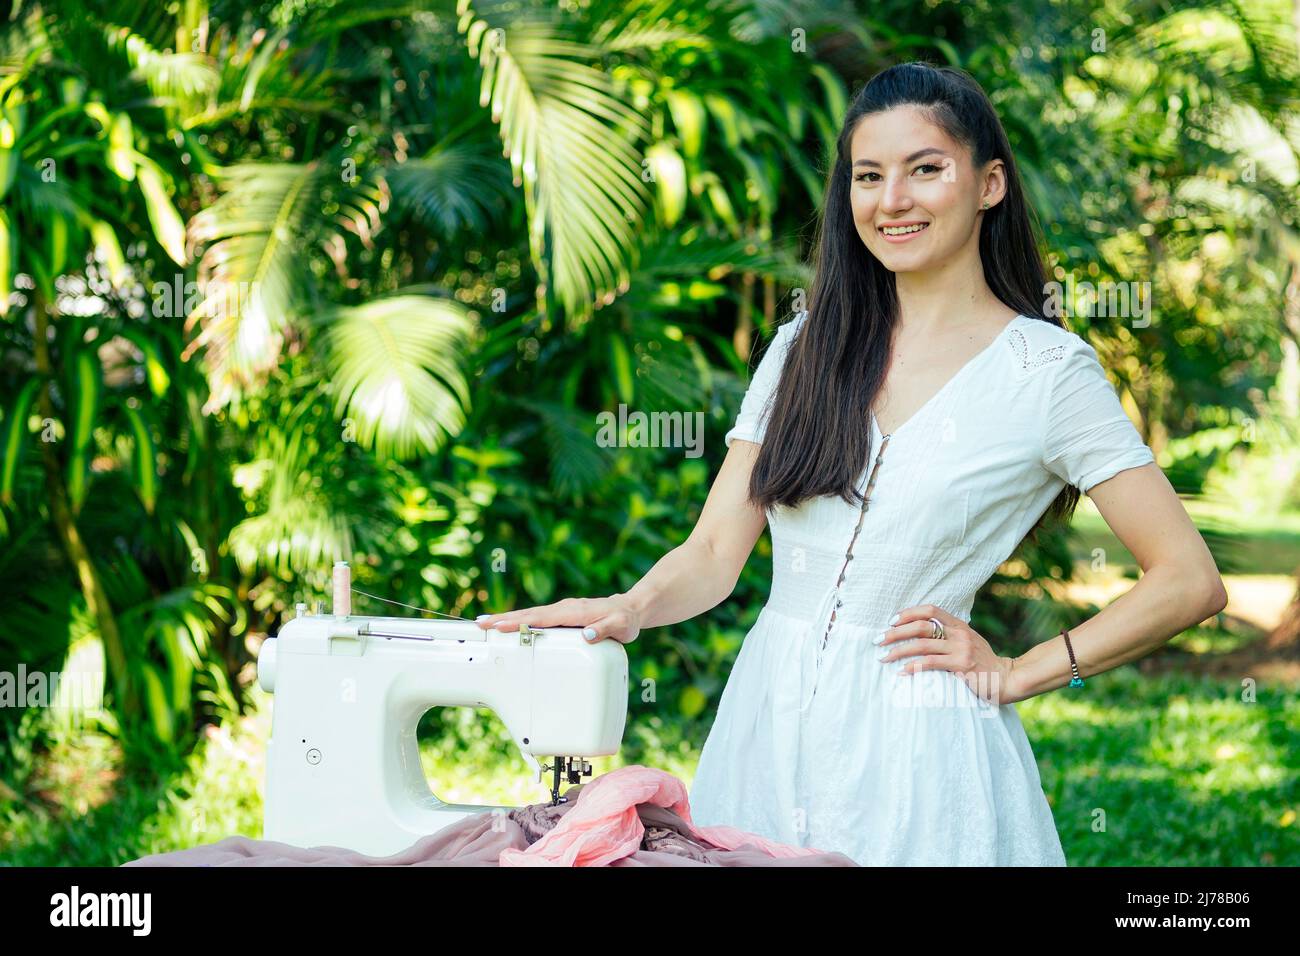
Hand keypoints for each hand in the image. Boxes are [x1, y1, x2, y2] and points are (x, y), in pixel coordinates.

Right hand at [474, 594, 641, 644]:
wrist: (630, 610)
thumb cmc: (625, 620)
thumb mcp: (621, 627)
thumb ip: (605, 629)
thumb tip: (587, 634)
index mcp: (573, 612)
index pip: (541, 618)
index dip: (519, 623)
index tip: (500, 626)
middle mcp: (564, 609)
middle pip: (528, 614)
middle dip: (503, 619)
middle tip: (480, 624)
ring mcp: (562, 611)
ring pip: (530, 615)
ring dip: (507, 619)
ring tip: (486, 624)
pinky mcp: (562, 615)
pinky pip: (537, 618)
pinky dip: (520, 620)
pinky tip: (509, 626)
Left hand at [877, 604, 1020, 704]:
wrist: (1007, 678)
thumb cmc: (983, 662)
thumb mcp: (968, 641)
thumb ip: (949, 634)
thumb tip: (920, 632)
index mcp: (959, 624)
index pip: (930, 609)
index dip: (908, 613)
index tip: (891, 621)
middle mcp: (959, 633)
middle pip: (921, 626)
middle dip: (895, 632)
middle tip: (878, 640)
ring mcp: (961, 649)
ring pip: (922, 645)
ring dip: (898, 651)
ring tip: (883, 656)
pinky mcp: (961, 666)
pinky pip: (931, 664)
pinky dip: (913, 667)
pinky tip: (902, 671)